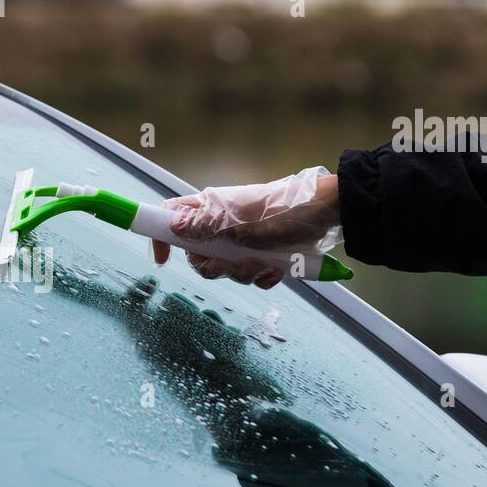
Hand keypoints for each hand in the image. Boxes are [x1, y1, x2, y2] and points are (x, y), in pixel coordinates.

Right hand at [151, 168, 341, 288]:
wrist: (324, 214)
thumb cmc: (279, 210)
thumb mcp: (237, 221)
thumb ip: (203, 225)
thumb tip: (173, 226)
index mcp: (210, 209)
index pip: (172, 218)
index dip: (162, 237)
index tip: (163, 260)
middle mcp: (221, 226)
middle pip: (199, 256)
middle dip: (214, 267)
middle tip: (229, 265)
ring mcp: (241, 242)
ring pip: (226, 269)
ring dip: (243, 273)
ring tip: (263, 265)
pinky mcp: (261, 255)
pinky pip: (251, 275)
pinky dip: (262, 277)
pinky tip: (276, 270)